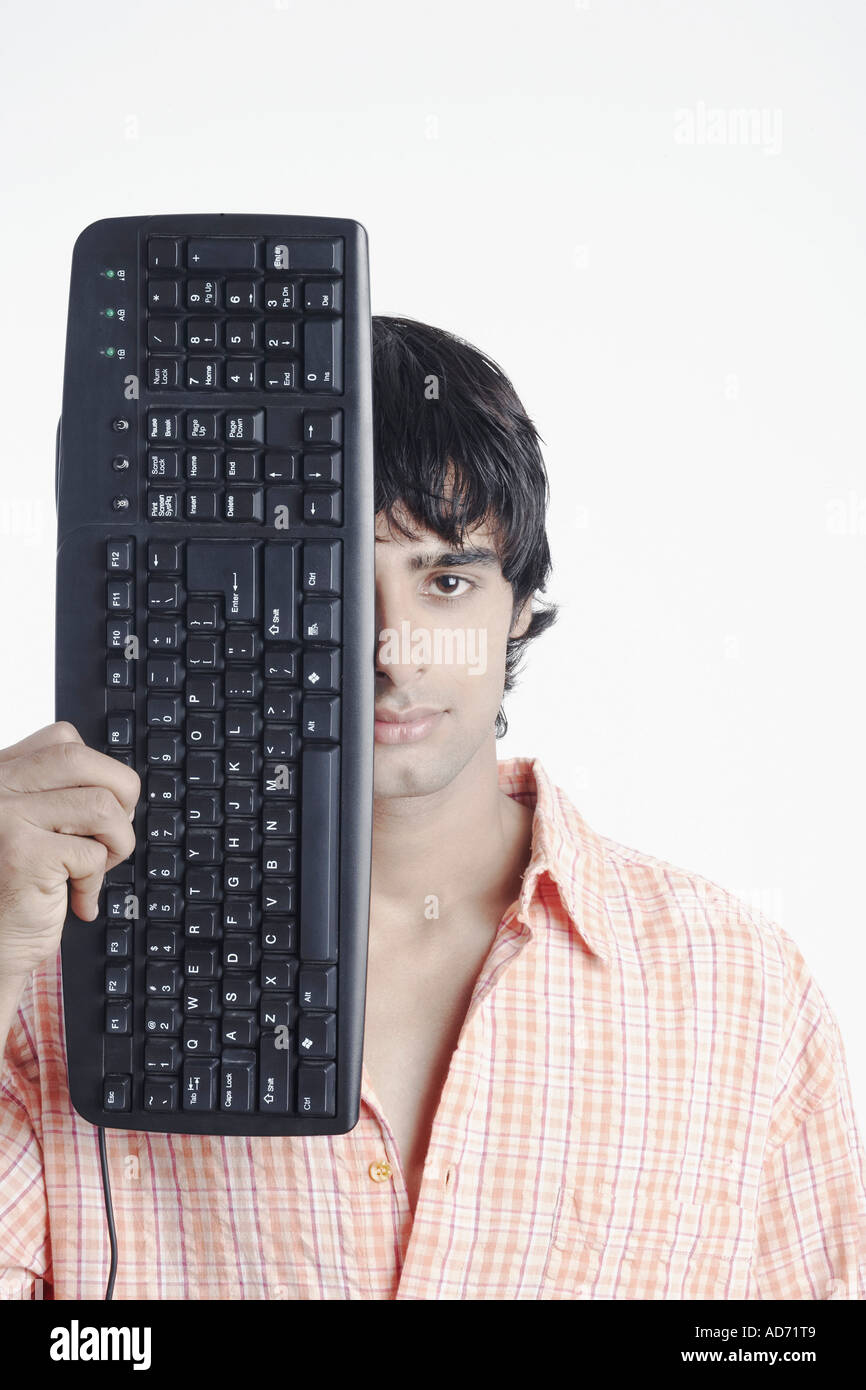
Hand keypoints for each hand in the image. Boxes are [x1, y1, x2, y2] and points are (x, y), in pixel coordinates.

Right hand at [0, 722, 139, 983]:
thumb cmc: (9, 890)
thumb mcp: (27, 826)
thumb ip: (55, 795)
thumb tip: (118, 782)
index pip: (62, 740)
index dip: (98, 768)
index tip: (104, 800)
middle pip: (82, 760)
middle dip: (121, 792)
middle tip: (118, 828)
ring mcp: (6, 818)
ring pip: (100, 806)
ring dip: (117, 841)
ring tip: (100, 866)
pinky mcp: (23, 854)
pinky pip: (92, 852)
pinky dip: (96, 880)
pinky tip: (78, 899)